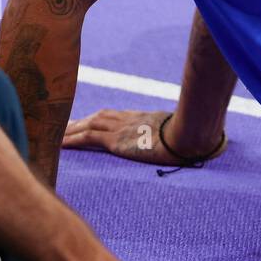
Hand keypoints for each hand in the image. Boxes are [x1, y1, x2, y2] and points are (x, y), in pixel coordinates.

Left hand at [62, 109, 226, 166]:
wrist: (189, 135)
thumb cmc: (194, 136)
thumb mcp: (186, 133)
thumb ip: (185, 134)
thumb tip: (205, 141)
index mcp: (144, 118)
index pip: (116, 116)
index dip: (100, 119)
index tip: (90, 122)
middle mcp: (129, 119)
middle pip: (98, 117)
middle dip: (81, 121)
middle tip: (64, 127)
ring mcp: (122, 128)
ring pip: (88, 125)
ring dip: (71, 130)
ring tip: (55, 136)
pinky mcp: (116, 141)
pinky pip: (87, 138)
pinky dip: (72, 139)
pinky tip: (59, 144)